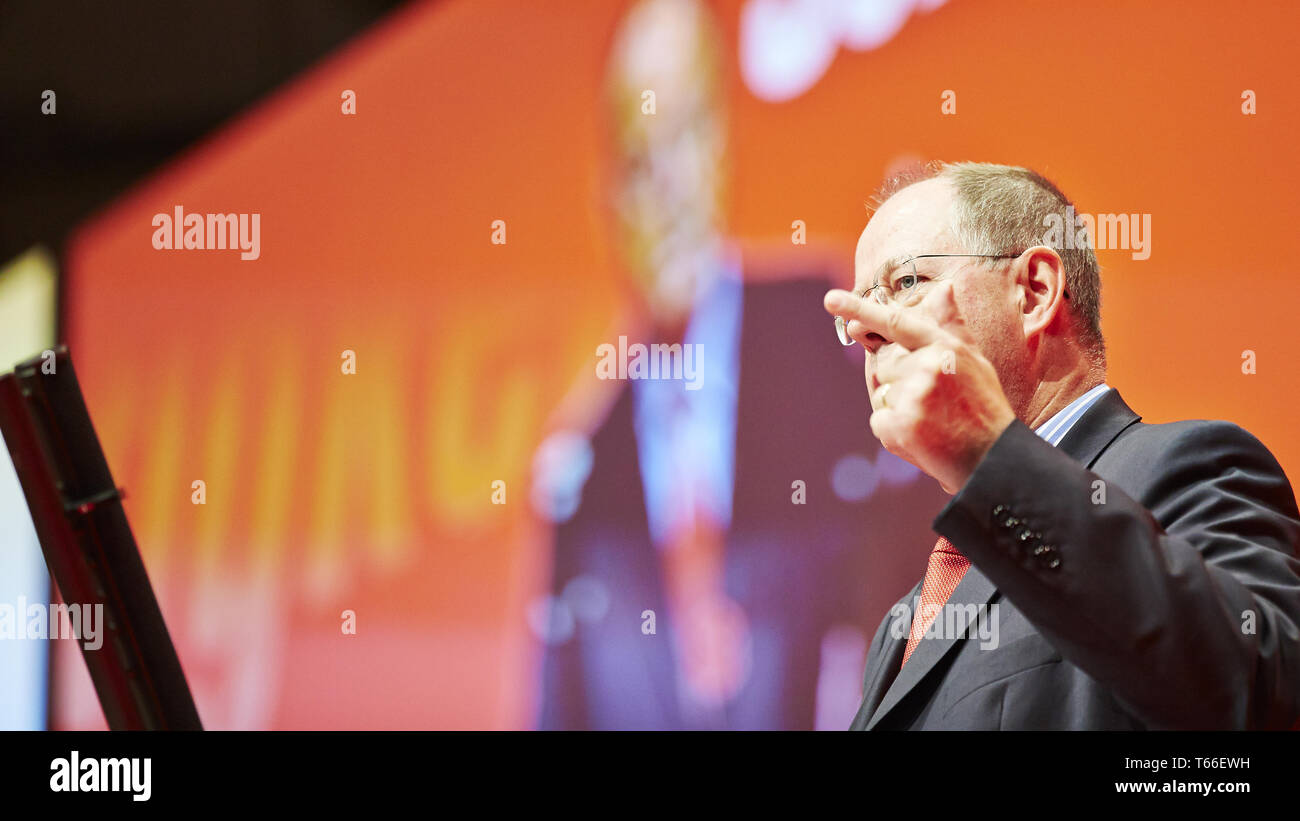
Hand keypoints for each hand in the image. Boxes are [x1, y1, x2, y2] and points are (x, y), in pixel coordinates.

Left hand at [824, 281, 1015, 493]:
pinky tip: (922, 436)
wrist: (993, 458)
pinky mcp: (901, 426)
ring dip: (898, 406)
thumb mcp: (974, 360)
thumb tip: (944, 288)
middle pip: (883, 363)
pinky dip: (893, 430)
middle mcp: (927, 366)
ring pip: (881, 392)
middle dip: (898, 378)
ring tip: (932, 419)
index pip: (894, 322)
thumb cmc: (982, 406)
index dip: (860, 309)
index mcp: (944, 346)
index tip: (831, 299)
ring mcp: (913, 396)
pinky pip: (879, 419)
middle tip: (932, 399)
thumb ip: (951, 325)